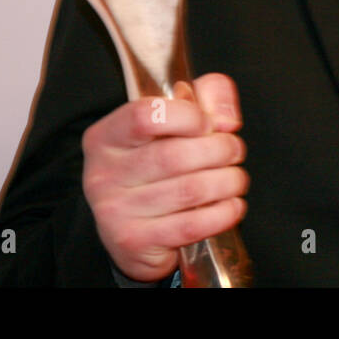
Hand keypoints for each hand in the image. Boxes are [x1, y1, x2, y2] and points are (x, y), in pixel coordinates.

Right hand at [81, 72, 247, 281]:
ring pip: (189, 190)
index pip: (146, 115)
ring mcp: (115, 211)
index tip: (209, 124)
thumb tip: (227, 118)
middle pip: (175, 155)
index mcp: (107, 136)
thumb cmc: (159, 165)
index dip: (189, 116)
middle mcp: (103, 173)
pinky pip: (192, 225)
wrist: (135, 231)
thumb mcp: (177, 121)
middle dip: (221, 150)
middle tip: (234, 151)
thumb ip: (207, 97)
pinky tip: (231, 205)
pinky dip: (223, 213)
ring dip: (228, 182)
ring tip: (236, 178)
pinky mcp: (134, 241)